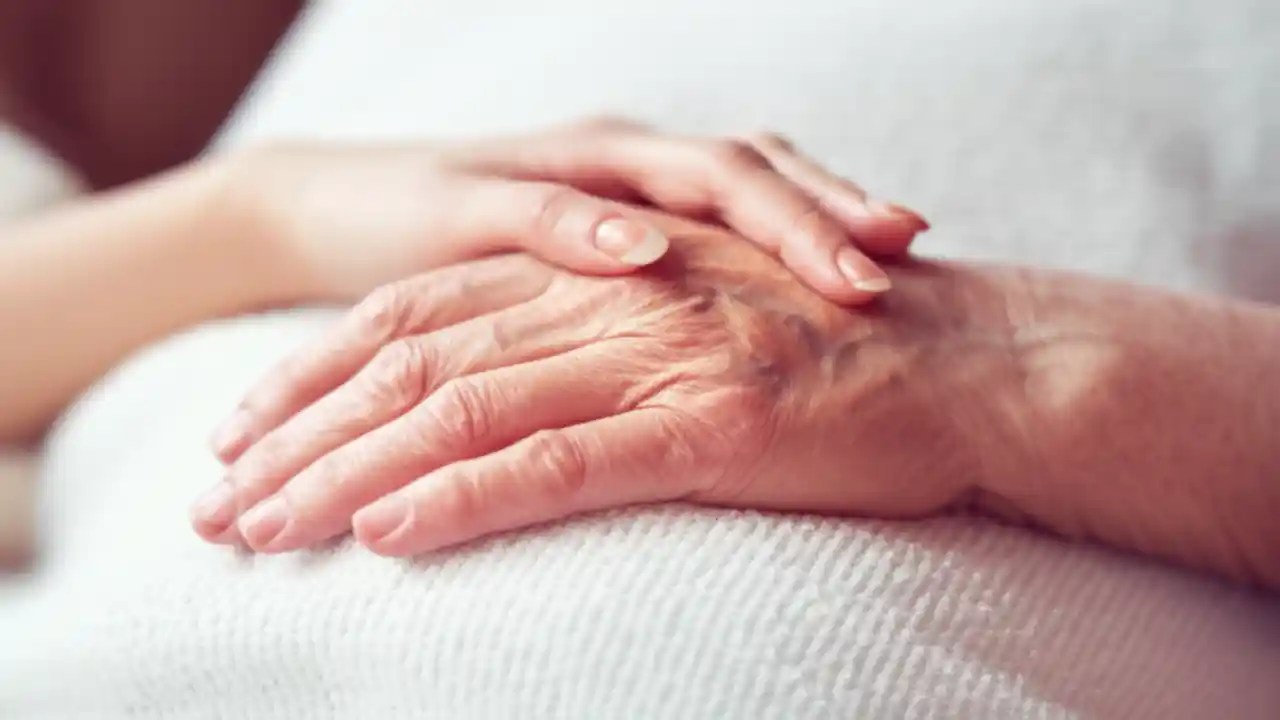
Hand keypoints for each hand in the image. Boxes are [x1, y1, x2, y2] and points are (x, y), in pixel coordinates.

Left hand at [192, 214, 1023, 555]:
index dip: (314, 369)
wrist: (970, 363)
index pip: (417, 311)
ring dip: (349, 473)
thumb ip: (596, 346)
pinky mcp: (710, 425)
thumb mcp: (693, 328)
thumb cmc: (838, 357)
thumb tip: (500, 407)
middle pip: (412, 359)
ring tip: (261, 530)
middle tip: (213, 498)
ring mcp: (657, 359)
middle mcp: (610, 300)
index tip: (242, 431)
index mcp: (597, 273)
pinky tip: (389, 538)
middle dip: (297, 430)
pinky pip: (564, 461)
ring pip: (465, 412)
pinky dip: (468, 499)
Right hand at [226, 118, 926, 306]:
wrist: (329, 218)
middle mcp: (614, 164)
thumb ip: (662, 301)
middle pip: (741, 171)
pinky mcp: (467, 205)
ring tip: (835, 263)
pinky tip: (646, 260)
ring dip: (758, 220)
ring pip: (669, 182)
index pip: (766, 181)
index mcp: (649, 184)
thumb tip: (767, 353)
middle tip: (902, 255)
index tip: (922, 252)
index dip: (842, 208)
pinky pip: (541, 214)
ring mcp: (547, 173)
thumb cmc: (480, 268)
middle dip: (823, 214)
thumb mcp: (581, 285)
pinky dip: (595, 236)